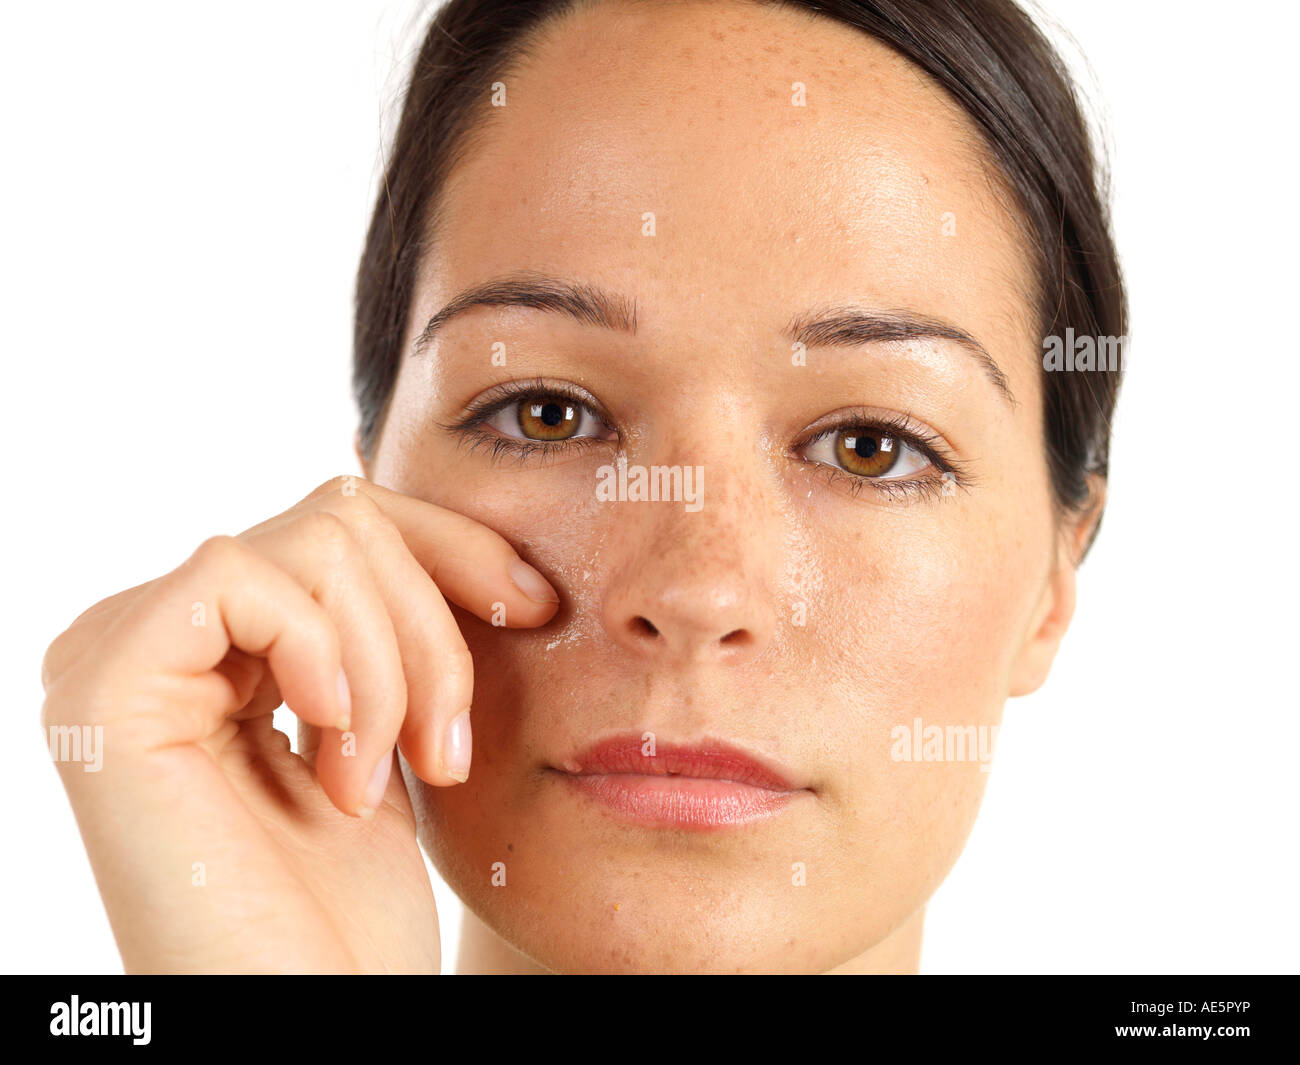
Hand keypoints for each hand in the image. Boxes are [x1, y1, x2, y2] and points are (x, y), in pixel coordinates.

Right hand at [40, 476, 558, 972]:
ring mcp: (118, 654)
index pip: (348, 522)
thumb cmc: (350, 915)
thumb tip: (473, 528)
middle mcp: (158, 637)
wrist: (307, 1019)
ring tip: (385, 780)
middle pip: (339, 522)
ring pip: (311, 543)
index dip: (453, 546)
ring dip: (391, 666)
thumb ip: (392, 630)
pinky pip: (237, 578)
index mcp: (218, 646)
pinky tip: (335, 746)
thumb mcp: (392, 736)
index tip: (534, 607)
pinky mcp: (102, 687)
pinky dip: (319, 652)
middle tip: (443, 757)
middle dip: (430, 629)